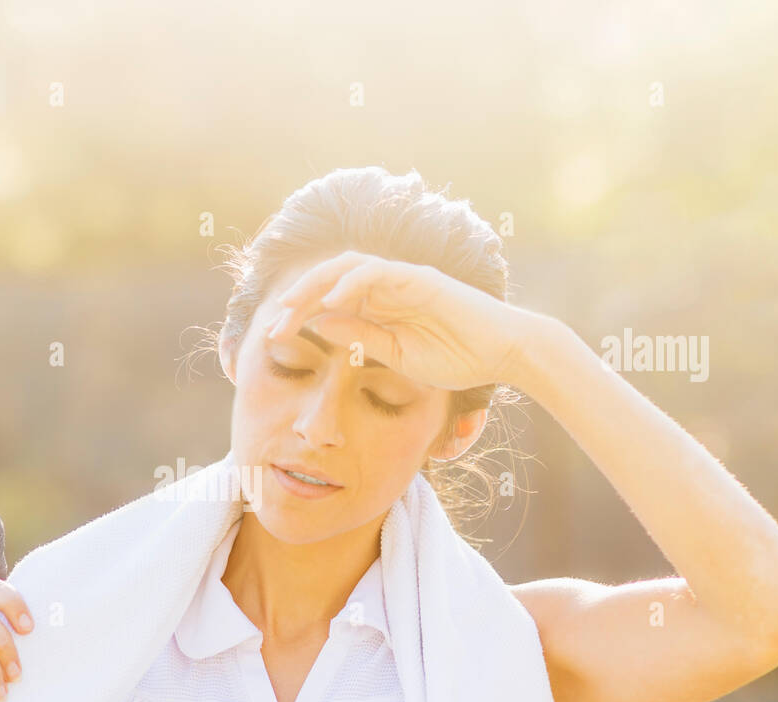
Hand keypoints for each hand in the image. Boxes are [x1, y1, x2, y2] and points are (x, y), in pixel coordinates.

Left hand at [267, 250, 544, 391]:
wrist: (504, 353)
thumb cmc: (457, 357)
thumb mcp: (396, 355)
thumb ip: (360, 337)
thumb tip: (319, 324)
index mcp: (380, 307)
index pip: (329, 302)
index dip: (299, 315)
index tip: (273, 337)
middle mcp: (387, 287)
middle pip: (331, 280)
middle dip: (298, 299)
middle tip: (272, 324)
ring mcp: (404, 279)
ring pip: (349, 267)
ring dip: (316, 284)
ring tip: (291, 305)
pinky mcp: (421, 278)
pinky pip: (379, 272)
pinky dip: (352, 283)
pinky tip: (332, 301)